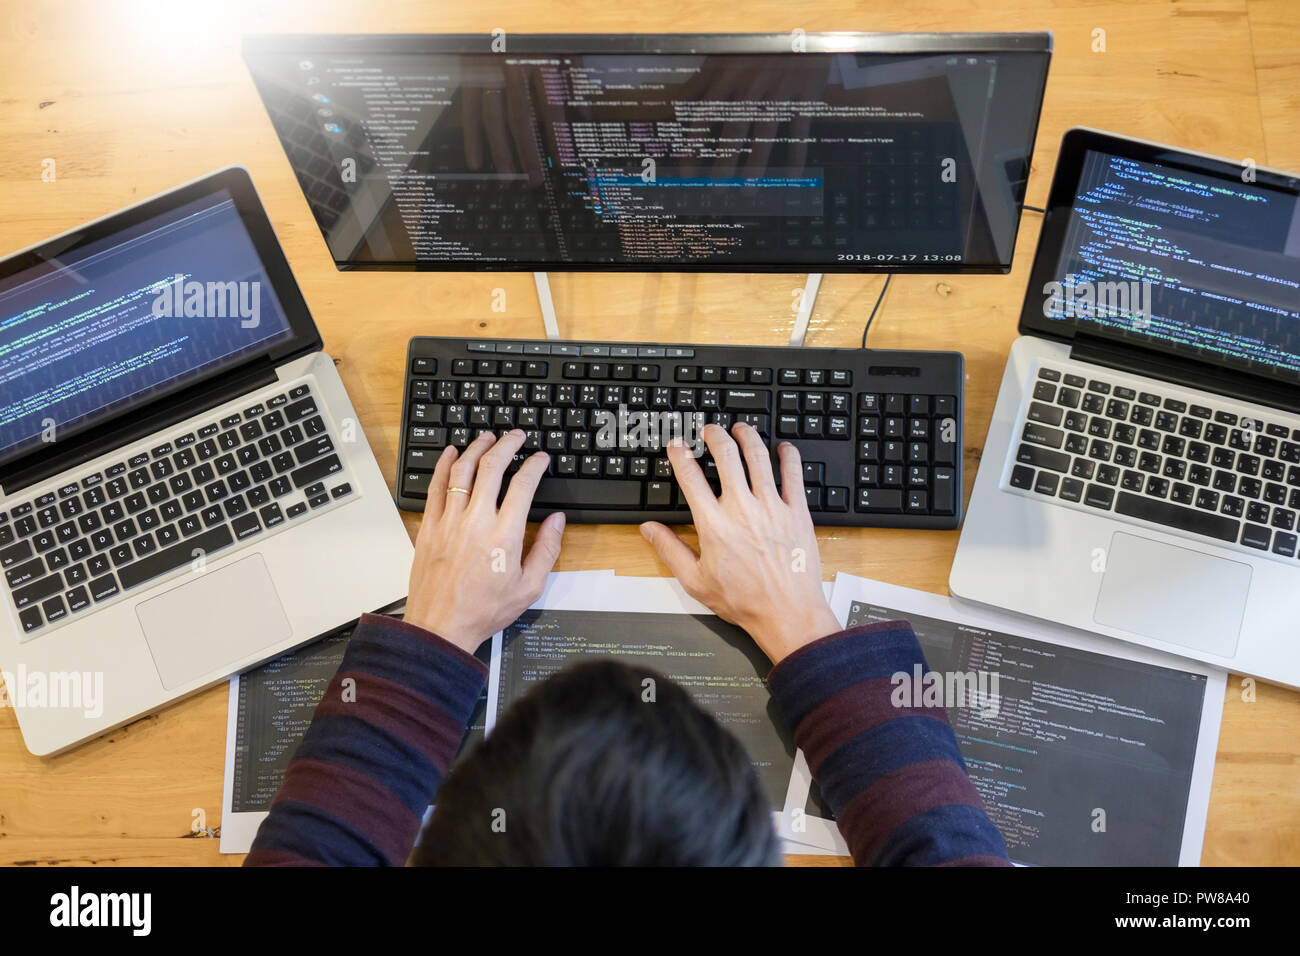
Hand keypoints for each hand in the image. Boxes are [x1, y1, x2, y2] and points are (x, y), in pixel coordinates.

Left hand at [403, 430, 565, 653]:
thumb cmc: (483, 611)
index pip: (523, 485)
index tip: (540, 458)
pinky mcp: (429, 527)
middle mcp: (476, 522)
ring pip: (462, 470)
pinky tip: (452, 454)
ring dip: (476, 448)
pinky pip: (436, 487)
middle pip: (491, 467)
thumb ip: (547, 550)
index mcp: (504, 535)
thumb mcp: (529, 587)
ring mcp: (449, 522)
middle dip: (507, 445)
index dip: (534, 465)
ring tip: (487, 437)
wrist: (441, 627)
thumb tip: (557, 521)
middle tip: (516, 436)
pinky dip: (444, 465)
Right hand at [639, 423, 841, 663]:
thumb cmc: (744, 601)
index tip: (678, 445)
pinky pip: (794, 474)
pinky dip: (788, 456)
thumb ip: (670, 551)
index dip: (681, 455)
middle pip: (726, 456)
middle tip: (711, 430)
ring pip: (759, 457)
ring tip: (741, 428)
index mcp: (714, 525)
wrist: (787, 614)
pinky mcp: (797, 512)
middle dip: (715, 436)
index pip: (691, 477)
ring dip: (748, 437)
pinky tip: (783, 448)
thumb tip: (648, 530)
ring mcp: (772, 507)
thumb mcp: (696, 581)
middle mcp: (742, 509)